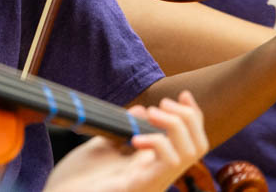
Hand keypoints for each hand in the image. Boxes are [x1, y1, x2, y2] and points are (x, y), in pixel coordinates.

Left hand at [44, 90, 206, 191]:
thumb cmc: (76, 181)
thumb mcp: (102, 147)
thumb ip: (123, 129)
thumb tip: (141, 109)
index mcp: (149, 164)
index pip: (188, 141)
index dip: (193, 116)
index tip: (183, 94)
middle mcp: (157, 174)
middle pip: (199, 145)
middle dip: (189, 117)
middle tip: (162, 103)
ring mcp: (152, 181)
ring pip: (191, 152)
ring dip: (176, 125)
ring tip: (152, 113)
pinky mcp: (141, 186)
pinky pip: (169, 163)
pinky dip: (158, 142)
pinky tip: (135, 138)